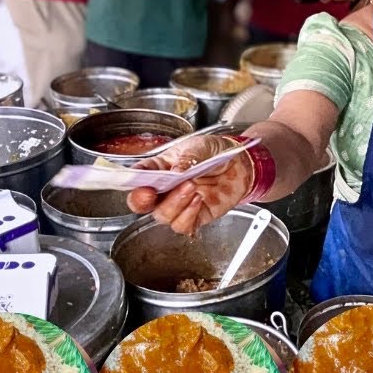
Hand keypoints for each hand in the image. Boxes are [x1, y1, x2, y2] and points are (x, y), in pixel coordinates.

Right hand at [125, 135, 253, 234]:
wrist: (239, 164)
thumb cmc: (215, 152)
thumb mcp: (199, 147)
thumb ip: (186, 158)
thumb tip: (175, 171)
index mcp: (159, 168)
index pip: (137, 177)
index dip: (132, 183)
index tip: (137, 184)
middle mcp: (165, 189)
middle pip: (142, 203)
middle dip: (142, 201)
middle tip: (151, 193)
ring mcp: (178, 204)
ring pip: (162, 216)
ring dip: (174, 204)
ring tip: (191, 187)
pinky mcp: (195, 216)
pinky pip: (183, 225)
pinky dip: (189, 215)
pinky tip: (199, 200)